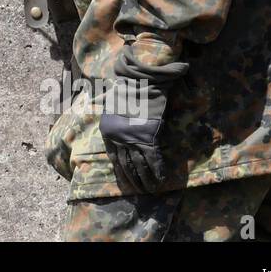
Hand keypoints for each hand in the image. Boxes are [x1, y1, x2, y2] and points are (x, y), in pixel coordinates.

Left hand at [99, 50, 188, 193]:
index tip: (127, 183)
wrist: (138, 80)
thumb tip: (123, 129)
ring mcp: (132, 138)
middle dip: (134, 180)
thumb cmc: (127, 89)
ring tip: (151, 189)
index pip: (115, 158)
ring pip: (139, 165)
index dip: (122, 172)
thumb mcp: (115, 107)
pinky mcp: (147, 136)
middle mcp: (118, 138)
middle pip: (126, 165)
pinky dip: (158, 169)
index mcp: (108, 131)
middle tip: (140, 191)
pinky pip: (153, 158)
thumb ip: (118, 121)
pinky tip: (162, 179)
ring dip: (146, 179)